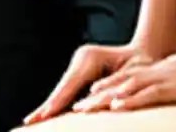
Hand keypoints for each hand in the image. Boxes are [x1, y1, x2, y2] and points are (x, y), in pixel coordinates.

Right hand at [24, 43, 159, 124]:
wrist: (146, 53)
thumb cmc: (144, 64)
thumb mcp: (133, 74)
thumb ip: (113, 86)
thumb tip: (93, 98)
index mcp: (88, 58)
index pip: (69, 85)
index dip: (57, 101)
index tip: (46, 114)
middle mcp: (80, 60)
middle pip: (61, 88)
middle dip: (46, 106)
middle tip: (30, 121)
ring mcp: (79, 66)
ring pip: (62, 91)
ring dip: (49, 107)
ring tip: (33, 121)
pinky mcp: (81, 74)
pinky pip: (67, 92)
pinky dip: (58, 105)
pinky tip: (47, 116)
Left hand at [63, 47, 175, 114]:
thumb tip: (173, 98)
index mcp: (166, 71)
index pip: (131, 80)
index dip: (108, 90)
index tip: (90, 100)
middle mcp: (162, 71)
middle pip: (123, 82)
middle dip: (98, 96)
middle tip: (77, 108)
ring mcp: (170, 76)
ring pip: (129, 86)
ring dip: (106, 98)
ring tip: (86, 109)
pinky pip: (150, 93)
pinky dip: (131, 99)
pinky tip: (116, 107)